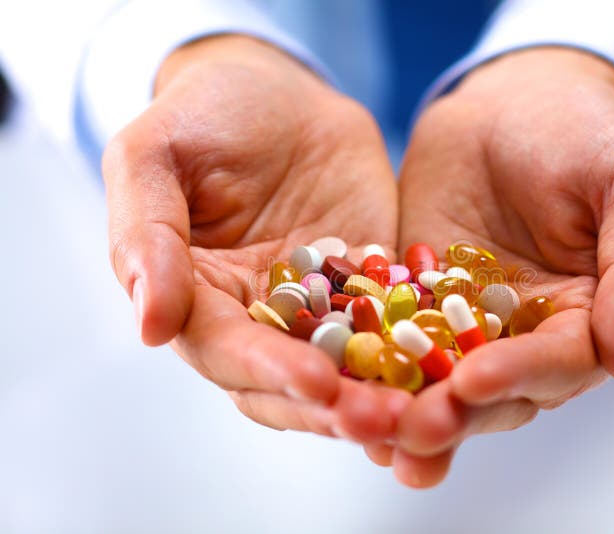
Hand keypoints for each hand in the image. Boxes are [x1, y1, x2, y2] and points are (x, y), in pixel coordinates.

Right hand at [103, 35, 410, 443]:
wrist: (279, 91)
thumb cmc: (202, 114)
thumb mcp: (152, 156)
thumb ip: (147, 234)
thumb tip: (150, 326)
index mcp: (198, 299)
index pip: (227, 352)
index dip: (269, 371)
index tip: (317, 385)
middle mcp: (259, 319)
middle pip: (291, 383)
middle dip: (335, 407)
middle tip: (382, 420)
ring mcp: (321, 308)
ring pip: (348, 369)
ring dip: (382, 396)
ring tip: (425, 417)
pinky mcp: (372, 287)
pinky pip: (396, 326)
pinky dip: (419, 354)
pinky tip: (452, 376)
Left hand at [386, 48, 613, 486]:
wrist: (512, 100)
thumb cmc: (586, 133)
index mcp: (586, 318)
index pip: (560, 364)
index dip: (520, 376)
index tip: (475, 381)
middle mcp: (525, 335)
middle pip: (494, 393)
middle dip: (453, 413)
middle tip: (410, 428)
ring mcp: (464, 323)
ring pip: (437, 381)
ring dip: (405, 413)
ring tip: (367, 429)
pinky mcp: (413, 302)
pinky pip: (391, 342)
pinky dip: (370, 370)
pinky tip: (340, 398)